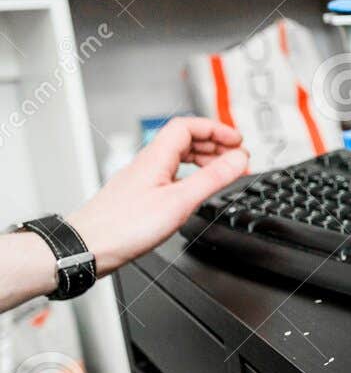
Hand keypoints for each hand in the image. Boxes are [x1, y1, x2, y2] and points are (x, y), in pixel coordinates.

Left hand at [68, 118, 247, 274]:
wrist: (90, 246)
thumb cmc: (124, 226)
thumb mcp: (179, 201)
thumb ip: (212, 178)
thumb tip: (239, 159)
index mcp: (156, 157)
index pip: (188, 126)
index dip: (215, 129)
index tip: (237, 141)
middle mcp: (148, 163)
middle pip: (184, 139)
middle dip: (214, 144)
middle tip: (236, 158)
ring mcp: (143, 178)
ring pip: (178, 157)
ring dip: (204, 160)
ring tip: (222, 173)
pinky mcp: (141, 194)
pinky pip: (171, 174)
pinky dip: (191, 176)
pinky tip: (196, 189)